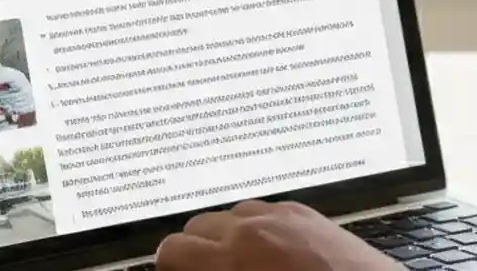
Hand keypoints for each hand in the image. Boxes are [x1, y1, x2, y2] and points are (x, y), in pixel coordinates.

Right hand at [156, 200, 395, 270]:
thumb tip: (190, 270)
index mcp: (230, 260)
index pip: (172, 248)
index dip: (170, 265)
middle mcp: (252, 228)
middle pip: (198, 224)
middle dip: (197, 249)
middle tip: (207, 270)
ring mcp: (281, 215)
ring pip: (232, 213)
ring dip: (229, 234)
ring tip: (241, 260)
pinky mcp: (306, 212)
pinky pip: (266, 210)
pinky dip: (260, 226)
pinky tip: (271, 250)